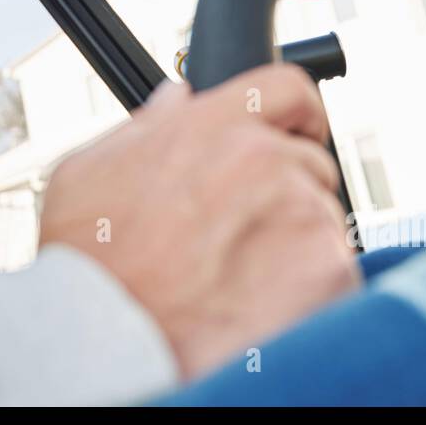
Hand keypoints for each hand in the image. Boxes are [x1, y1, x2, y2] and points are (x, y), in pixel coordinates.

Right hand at [38, 62, 359, 380]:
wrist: (107, 335)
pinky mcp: (326, 267)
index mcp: (210, 125)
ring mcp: (300, 211)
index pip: (287, 89)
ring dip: (298, 243)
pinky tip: (264, 306)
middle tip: (252, 232)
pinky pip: (338, 270)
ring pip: (324, 219)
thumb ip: (146, 126)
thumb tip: (176, 99)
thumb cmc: (88, 258)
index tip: (299, 134)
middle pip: (311, 161)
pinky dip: (313, 289)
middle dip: (291, 191)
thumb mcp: (90, 168)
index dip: (299, 114)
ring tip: (245, 279)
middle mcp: (263, 158)